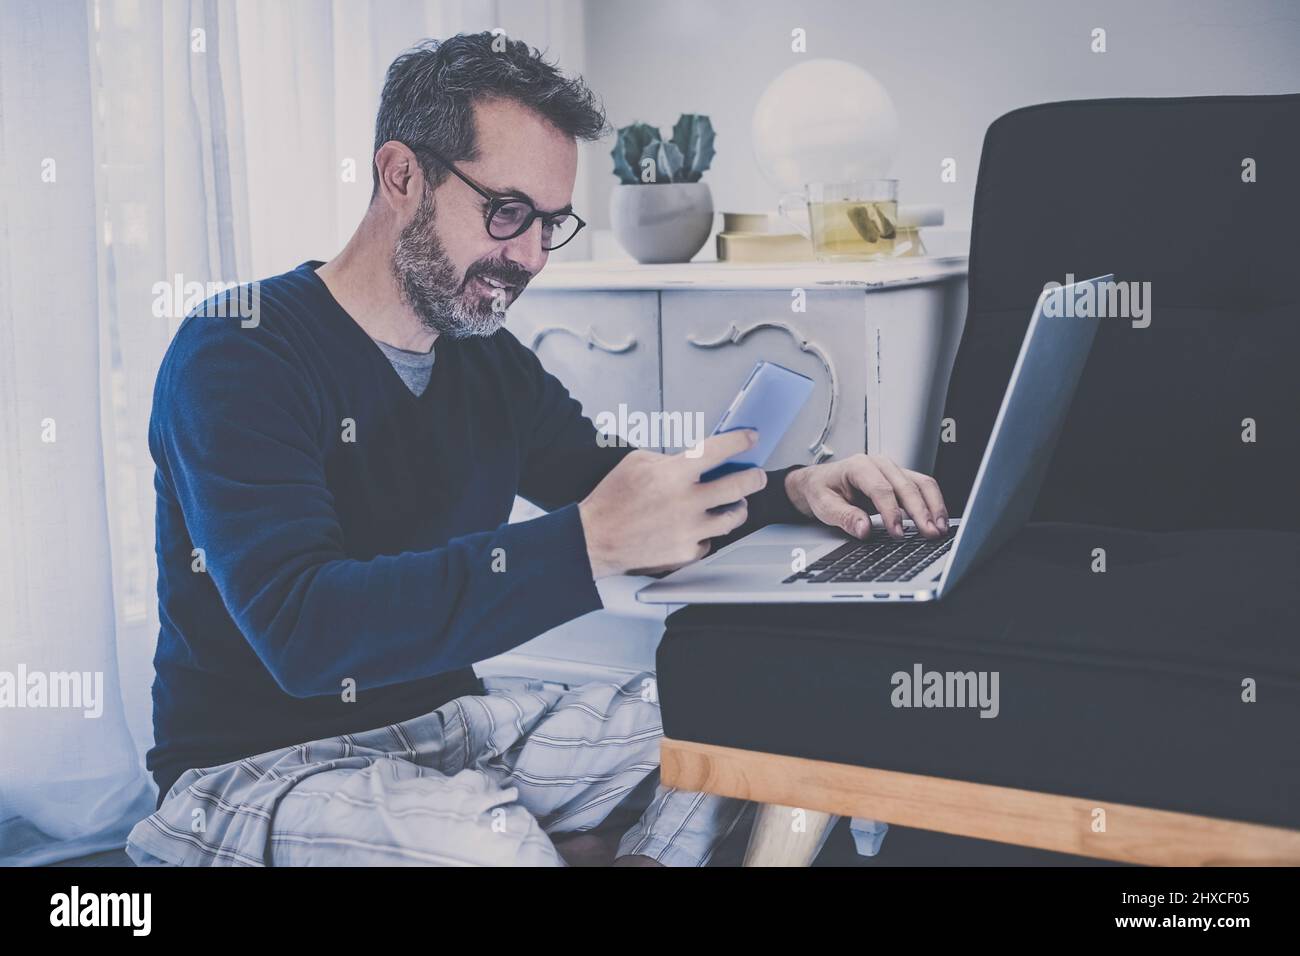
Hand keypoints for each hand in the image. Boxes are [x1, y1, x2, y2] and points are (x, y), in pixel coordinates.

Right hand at [578, 430, 766, 578]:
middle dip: (754, 477)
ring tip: (734, 503)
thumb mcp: (637, 462)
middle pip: (739, 486)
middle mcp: (686, 502)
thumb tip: (696, 460)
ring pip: (733, 518)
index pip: (719, 451)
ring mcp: (689, 530)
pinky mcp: (686, 553)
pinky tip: (699, 527)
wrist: (595, 539)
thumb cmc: (612, 500)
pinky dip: (707, 534)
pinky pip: (710, 541)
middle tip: (755, 475)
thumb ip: (670, 458)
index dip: (740, 441)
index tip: (750, 439)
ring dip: (738, 507)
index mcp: (673, 474)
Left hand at [784, 454, 948, 539]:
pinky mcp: (901, 479)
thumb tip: (864, 530)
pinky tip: (938, 521)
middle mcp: (879, 464)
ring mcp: (893, 470)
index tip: (898, 533)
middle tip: (928, 533)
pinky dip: (933, 504)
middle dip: (920, 511)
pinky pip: (922, 488)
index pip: (881, 489)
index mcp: (858, 466)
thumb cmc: (822, 490)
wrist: (821, 482)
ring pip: (921, 484)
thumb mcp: (823, 505)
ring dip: (934, 506)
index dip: (891, 512)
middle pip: (906, 485)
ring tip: (939, 529)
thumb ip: (844, 517)